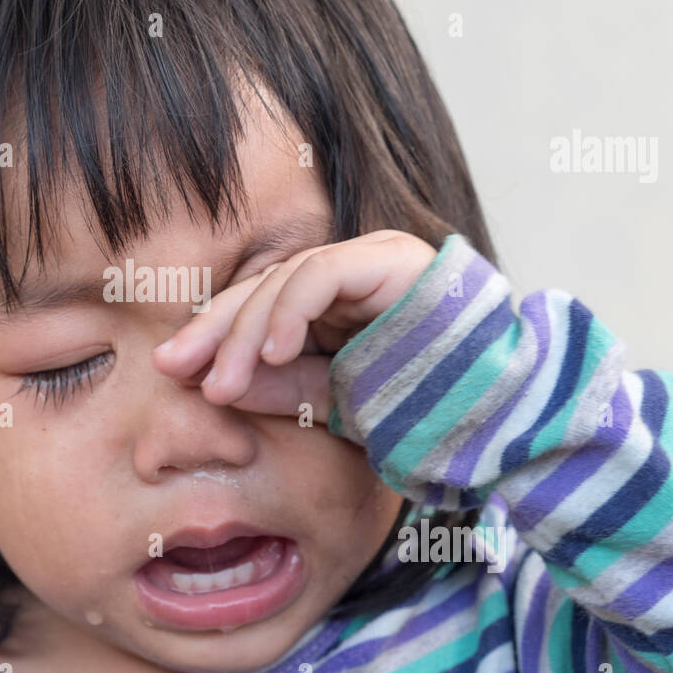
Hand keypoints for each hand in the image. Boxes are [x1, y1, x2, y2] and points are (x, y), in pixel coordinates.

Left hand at [150, 229, 437, 423]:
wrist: (503, 415)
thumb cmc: (421, 412)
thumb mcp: (330, 403)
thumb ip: (276, 386)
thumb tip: (209, 382)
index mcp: (335, 304)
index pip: (258, 309)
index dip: (212, 336)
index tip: (169, 369)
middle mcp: (350, 273)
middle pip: (262, 289)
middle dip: (212, 329)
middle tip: (171, 366)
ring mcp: (371, 259)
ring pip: (285, 280)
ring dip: (243, 331)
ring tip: (218, 381)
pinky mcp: (391, 257)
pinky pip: (322, 274)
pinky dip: (288, 311)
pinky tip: (267, 350)